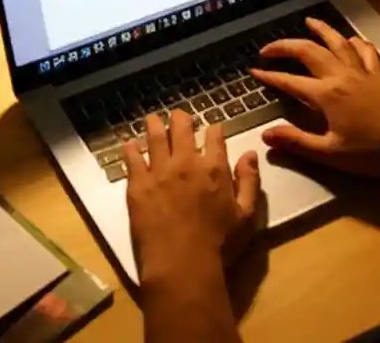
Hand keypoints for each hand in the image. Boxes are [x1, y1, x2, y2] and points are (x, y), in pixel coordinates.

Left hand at [122, 111, 261, 286]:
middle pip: (182, 128)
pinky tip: (129, 143)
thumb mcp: (246, 215)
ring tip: (152, 119)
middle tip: (178, 116)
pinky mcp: (137, 185)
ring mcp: (159, 171)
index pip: (215, 137)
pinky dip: (131, 148)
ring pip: (154, 137)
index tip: (212, 128)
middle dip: (181, 119)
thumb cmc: (219, 244)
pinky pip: (132, 159)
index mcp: (215, 168)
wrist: (181, 263)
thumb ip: (249, 181)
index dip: (214, 129)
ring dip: (154, 125)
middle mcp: (186, 162)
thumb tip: (250, 153)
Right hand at [250, 17, 379, 176]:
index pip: (290, 81)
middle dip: (285, 46)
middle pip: (309, 51)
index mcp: (326, 94)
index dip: (270, 76)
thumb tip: (266, 135)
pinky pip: (363, 51)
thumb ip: (297, 142)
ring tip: (308, 22)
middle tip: (268, 48)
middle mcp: (341, 76)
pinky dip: (353, 41)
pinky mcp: (378, 75)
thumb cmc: (374, 151)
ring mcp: (361, 72)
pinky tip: (349, 40)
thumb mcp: (331, 153)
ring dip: (320, 30)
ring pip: (337, 42)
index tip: (254, 72)